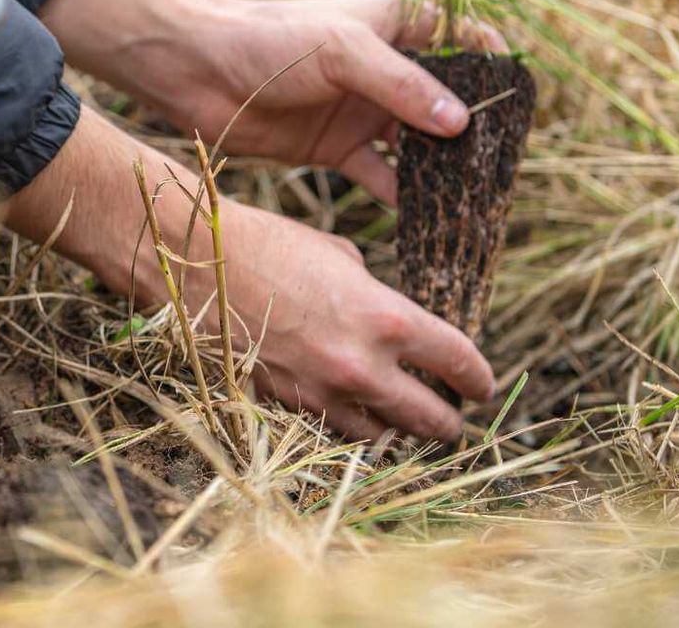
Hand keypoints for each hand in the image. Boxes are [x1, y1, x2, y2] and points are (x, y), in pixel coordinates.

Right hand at [5, 107, 493, 441]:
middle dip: (449, 419)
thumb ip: (375, 293)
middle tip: (454, 415)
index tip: (482, 383)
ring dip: (396, 428)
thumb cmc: (267, 244)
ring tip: (400, 416)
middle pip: (431, 418)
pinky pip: (333, 429)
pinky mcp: (287, 406)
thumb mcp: (339, 255)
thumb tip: (389, 318)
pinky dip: (349, 424)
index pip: (459, 362)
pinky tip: (349, 409)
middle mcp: (363, 367)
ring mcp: (322, 393)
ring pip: (382, 435)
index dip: (479, 377)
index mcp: (387, 319)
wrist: (195, 264)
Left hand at [41, 0, 506, 202]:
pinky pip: (384, 177)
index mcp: (398, 23)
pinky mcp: (337, 148)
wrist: (192, 68)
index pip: (466, 41)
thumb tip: (461, 123)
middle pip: (450, 101)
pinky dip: (407, 198)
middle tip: (507, 170)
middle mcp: (387, 66)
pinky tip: (429, 223)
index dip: (498, 69)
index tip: (523, 106)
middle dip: (479, 133)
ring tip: (478, 204)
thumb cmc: (266, 39)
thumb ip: (400, 85)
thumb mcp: (340, 51)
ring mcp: (363, 110)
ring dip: (446, 171)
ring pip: (421, 144)